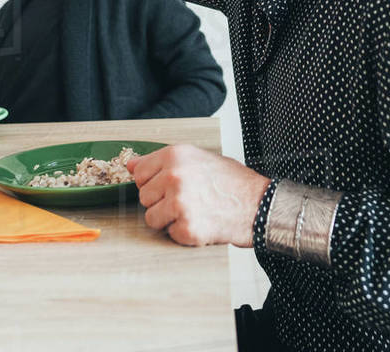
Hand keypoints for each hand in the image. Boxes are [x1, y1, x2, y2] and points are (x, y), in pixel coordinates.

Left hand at [128, 144, 269, 247]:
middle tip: (188, 199)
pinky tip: (202, 222)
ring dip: (169, 219)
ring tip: (194, 211)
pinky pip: (169, 234)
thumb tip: (131, 164)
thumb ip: (161, 161)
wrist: (259, 204)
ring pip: (151, 218)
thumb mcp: (197, 158)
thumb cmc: (230, 181)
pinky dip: (183, 233)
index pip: (139, 173)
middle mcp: (174, 177)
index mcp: (175, 155)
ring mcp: (180, 203)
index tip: (168, 185)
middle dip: (161, 202)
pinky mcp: (187, 228)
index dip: (153, 182)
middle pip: (144, 197)